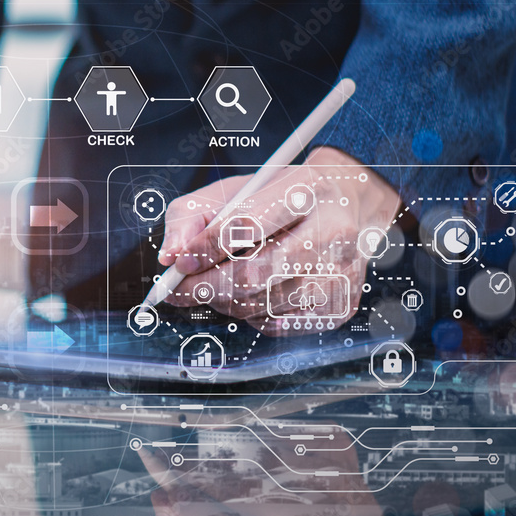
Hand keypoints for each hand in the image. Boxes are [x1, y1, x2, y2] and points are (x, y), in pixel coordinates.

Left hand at [157, 147, 401, 335]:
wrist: (344, 204)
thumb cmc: (280, 198)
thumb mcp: (234, 190)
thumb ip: (193, 217)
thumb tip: (170, 256)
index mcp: (303, 191)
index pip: (246, 225)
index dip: (206, 249)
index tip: (180, 263)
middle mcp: (331, 232)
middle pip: (256, 274)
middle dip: (208, 286)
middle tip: (183, 289)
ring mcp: (341, 273)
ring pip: (265, 305)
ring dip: (227, 302)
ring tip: (216, 287)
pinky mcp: (341, 305)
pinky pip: (280, 325)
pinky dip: (253, 316)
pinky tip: (249, 296)